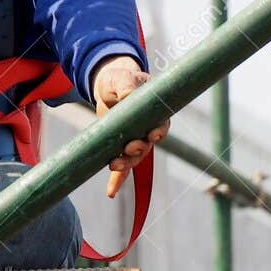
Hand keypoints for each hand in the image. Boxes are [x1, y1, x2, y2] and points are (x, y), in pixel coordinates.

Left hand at [92, 54, 164, 197]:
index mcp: (155, 112)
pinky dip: (117, 180)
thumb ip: (125, 85)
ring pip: (134, 157)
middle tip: (129, 147)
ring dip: (125, 164)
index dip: (159, 133)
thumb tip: (125, 95)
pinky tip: (111, 192)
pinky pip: (122, 167)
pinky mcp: (120, 146)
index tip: (153, 136)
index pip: (161, 125)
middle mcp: (147, 129)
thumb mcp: (122, 78)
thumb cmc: (121, 78)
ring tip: (114, 165)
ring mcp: (134, 140)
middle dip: (138, 150)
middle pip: (147, 145)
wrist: (109, 85)